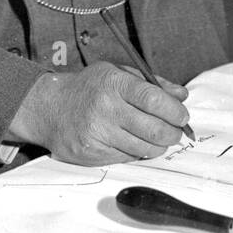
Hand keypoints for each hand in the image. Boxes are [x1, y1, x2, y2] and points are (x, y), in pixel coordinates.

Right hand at [8, 62, 190, 164]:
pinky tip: (135, 142)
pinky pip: (129, 159)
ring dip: (159, 146)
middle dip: (173, 133)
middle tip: (175, 130)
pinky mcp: (92, 154)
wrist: (50, 108)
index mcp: (113, 83)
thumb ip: (152, 84)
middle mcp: (105, 108)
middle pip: (154, 129)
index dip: (175, 111)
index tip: (182, 115)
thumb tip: (182, 96)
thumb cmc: (90, 88)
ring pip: (145, 149)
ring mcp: (98, 134)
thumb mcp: (118, 73)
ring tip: (157, 137)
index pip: (153, 99)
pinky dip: (138, 152)